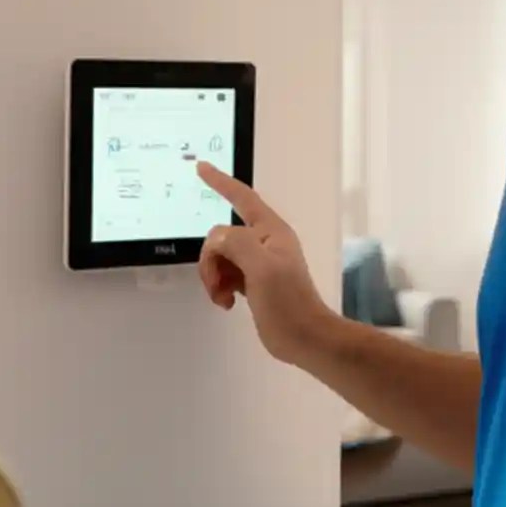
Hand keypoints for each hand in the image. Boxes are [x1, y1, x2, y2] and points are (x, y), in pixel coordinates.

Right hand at [196, 162, 333, 364]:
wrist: (305, 339)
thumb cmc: (288, 303)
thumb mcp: (262, 268)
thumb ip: (237, 243)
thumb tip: (216, 240)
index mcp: (270, 231)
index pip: (242, 197)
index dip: (221, 182)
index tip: (201, 168)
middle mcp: (264, 242)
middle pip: (222, 235)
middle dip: (211, 258)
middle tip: (216, 283)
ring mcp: (258, 262)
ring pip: (220, 256)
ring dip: (214, 276)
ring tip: (223, 297)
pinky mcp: (253, 282)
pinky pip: (225, 273)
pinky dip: (220, 287)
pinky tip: (227, 303)